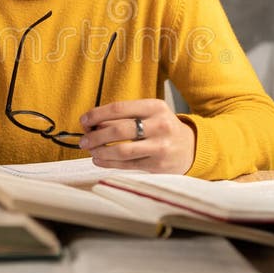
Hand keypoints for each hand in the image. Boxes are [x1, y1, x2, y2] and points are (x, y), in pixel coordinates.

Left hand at [78, 99, 194, 173]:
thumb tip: (91, 124)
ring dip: (100, 151)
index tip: (84, 120)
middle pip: (119, 130)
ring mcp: (160, 146)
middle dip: (95, 136)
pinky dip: (108, 162)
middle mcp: (159, 125)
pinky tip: (99, 159)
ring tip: (91, 150)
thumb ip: (124, 116)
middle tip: (83, 140)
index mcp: (155, 107)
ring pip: (122, 150)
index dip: (97, 114)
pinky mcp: (157, 165)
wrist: (190, 147)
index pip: (119, 108)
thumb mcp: (149, 113)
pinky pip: (127, 165)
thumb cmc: (162, 127)